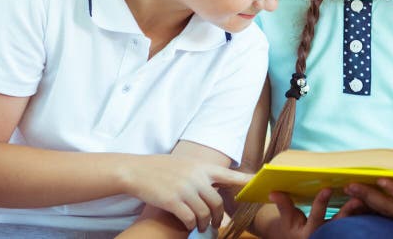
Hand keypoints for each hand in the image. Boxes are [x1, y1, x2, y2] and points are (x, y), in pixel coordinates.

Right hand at [118, 154, 252, 231]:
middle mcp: (196, 177)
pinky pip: (190, 218)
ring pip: (205, 213)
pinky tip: (190, 225)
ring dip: (206, 224)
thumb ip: (201, 174)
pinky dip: (192, 225)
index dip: (244, 181)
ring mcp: (185, 189)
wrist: (137, 170)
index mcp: (202, 168)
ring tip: (203, 227)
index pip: (229, 175)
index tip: (256, 185)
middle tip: (216, 223)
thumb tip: (215, 185)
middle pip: (217, 202)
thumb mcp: (185, 165)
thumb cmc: (161, 168)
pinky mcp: (172, 201)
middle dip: (219, 216)